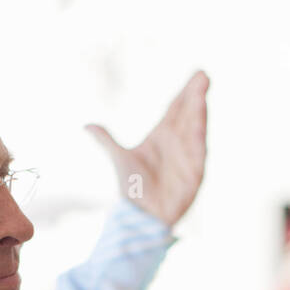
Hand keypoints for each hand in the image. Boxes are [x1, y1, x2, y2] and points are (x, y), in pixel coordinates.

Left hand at [85, 70, 208, 225]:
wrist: (141, 215)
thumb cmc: (132, 187)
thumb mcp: (118, 158)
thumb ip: (106, 140)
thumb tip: (87, 125)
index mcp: (162, 135)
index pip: (176, 108)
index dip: (185, 92)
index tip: (196, 74)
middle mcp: (177, 142)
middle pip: (189, 113)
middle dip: (196, 94)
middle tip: (203, 75)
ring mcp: (187, 156)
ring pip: (195, 128)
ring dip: (199, 110)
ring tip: (202, 92)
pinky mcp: (194, 172)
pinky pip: (198, 151)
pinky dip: (199, 135)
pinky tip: (201, 122)